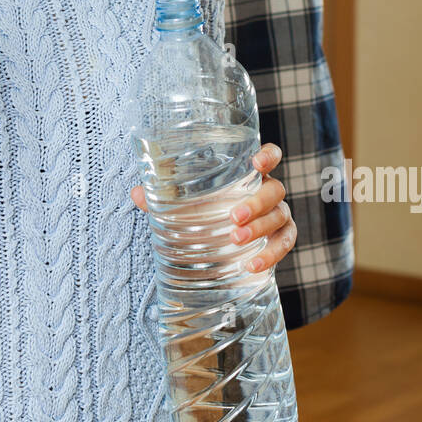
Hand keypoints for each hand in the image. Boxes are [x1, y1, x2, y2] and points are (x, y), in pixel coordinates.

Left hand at [130, 142, 295, 273]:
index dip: (268, 155)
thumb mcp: (184, 202)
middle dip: (256, 203)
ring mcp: (278, 215)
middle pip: (274, 190)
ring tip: (235, 240)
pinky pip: (285, 243)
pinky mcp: (281, 238)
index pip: (270, 156)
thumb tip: (136, 193)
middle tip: (232, 217)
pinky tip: (252, 265)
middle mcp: (268, 191)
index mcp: (248, 175)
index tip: (256, 162)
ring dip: (260, 229)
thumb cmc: (204, 212)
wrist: (220, 244)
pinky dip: (271, 254)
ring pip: (280, 217)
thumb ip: (162, 196)